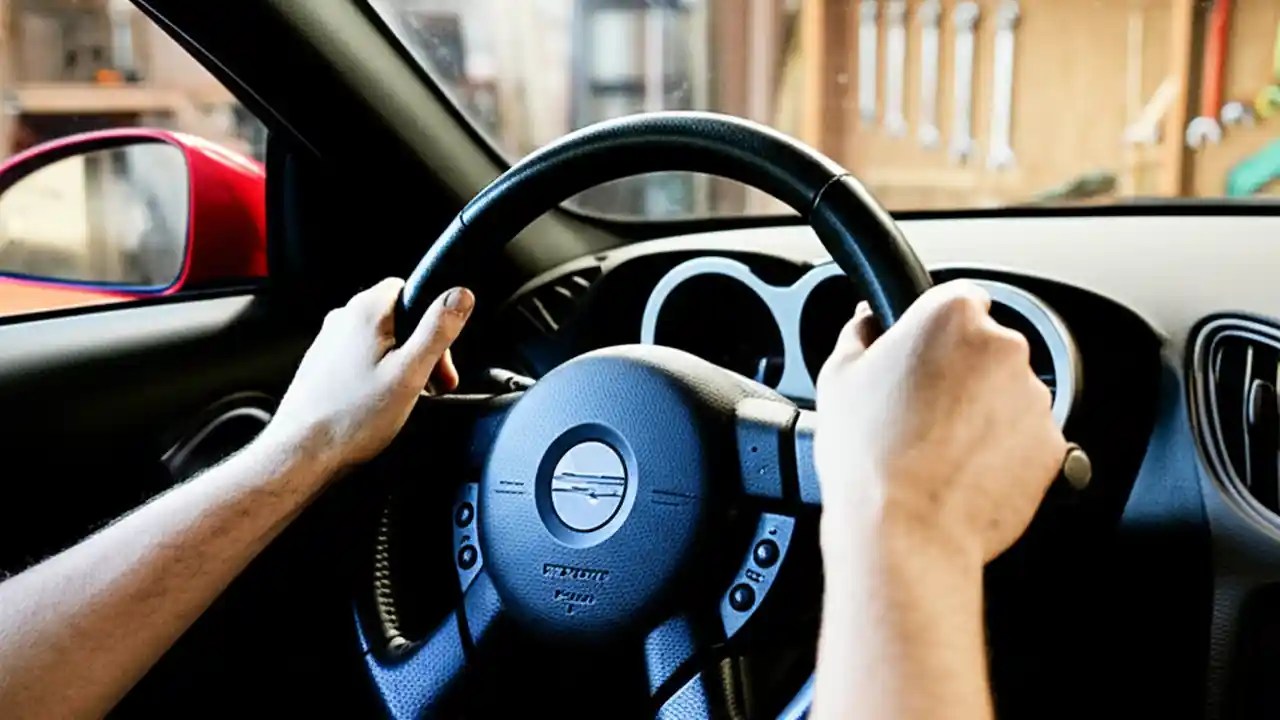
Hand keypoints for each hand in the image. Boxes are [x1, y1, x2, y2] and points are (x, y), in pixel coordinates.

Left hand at [263, 278, 474, 477]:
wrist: (302, 452)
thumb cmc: (352, 418)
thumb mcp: (410, 373)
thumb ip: (437, 331)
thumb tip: (460, 296)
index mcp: (366, 312)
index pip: (410, 289)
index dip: (433, 321)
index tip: (441, 355)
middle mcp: (343, 319)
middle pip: (397, 317)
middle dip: (421, 348)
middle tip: (432, 383)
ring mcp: (329, 341)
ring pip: (379, 339)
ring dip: (400, 363)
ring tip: (406, 397)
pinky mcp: (322, 363)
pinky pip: (360, 357)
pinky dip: (377, 374)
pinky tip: (379, 402)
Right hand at [815, 280, 1064, 562]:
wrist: (905, 532)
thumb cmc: (869, 456)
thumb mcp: (839, 379)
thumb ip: (859, 334)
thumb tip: (867, 322)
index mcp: (952, 316)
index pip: (959, 298)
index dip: (935, 330)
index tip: (920, 356)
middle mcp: (1004, 348)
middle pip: (988, 347)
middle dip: (962, 372)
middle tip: (920, 410)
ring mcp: (1035, 399)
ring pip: (1009, 394)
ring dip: (984, 412)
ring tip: (938, 448)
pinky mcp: (1054, 446)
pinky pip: (1027, 439)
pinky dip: (1003, 451)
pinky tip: (962, 471)